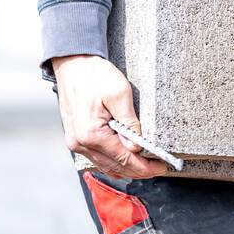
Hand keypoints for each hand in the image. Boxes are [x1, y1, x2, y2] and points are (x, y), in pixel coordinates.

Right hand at [52, 55, 172, 178]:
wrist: (72, 64)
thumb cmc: (94, 75)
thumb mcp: (120, 94)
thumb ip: (130, 122)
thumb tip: (137, 146)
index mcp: (91, 134)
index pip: (124, 159)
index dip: (145, 167)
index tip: (161, 167)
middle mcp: (80, 142)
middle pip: (115, 166)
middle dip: (138, 170)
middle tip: (157, 168)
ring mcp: (75, 142)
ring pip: (105, 165)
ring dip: (125, 167)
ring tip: (145, 165)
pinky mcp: (75, 137)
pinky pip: (96, 157)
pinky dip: (112, 161)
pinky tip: (125, 159)